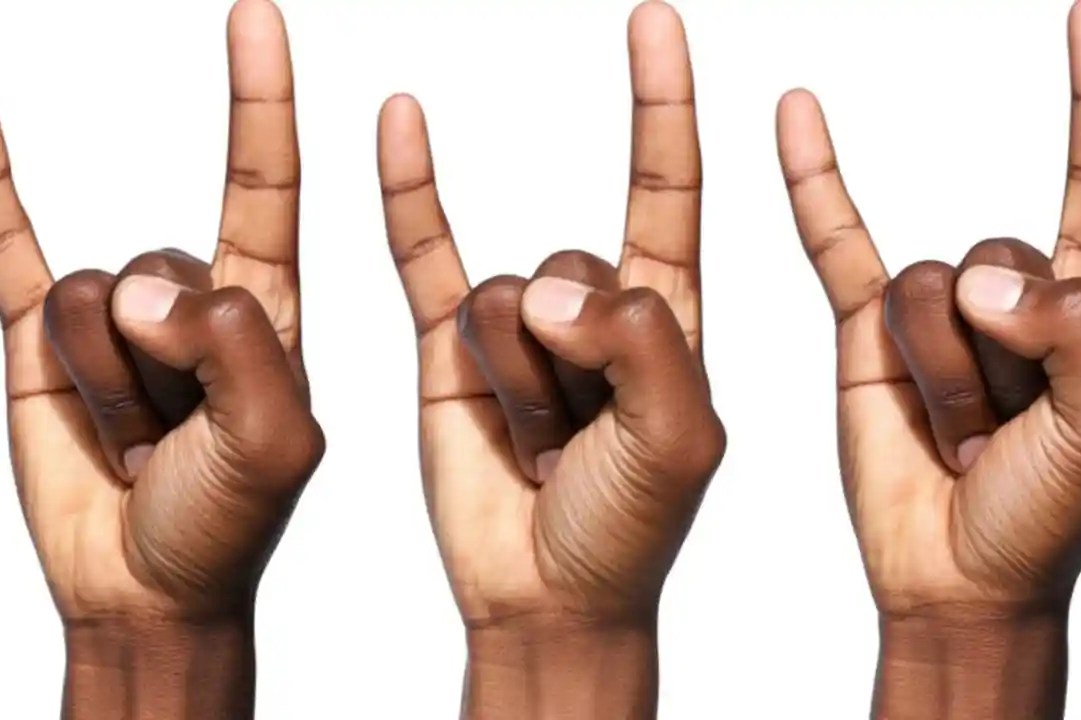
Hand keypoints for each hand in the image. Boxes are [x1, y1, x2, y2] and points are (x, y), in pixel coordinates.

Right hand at [0, 1, 319, 716]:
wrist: (149, 587)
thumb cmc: (226, 520)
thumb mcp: (275, 444)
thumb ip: (239, 350)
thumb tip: (147, 285)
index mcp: (262, 307)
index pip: (265, 182)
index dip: (260, 99)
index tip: (257, 13)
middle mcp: (187, 293)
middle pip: (158, 262)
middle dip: (159, 365)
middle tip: (181, 435)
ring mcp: (111, 313)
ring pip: (86, 294)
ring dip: (104, 388)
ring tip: (137, 442)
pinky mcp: (38, 337)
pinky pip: (7, 246)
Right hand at [377, 2, 723, 715]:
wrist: (545, 599)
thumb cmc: (628, 531)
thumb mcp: (679, 444)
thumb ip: (643, 346)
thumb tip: (549, 282)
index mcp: (665, 315)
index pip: (667, 188)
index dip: (662, 105)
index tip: (654, 19)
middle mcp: (588, 304)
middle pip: (562, 264)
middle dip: (565, 362)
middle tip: (581, 443)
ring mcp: (515, 326)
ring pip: (491, 296)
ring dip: (508, 385)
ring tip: (534, 449)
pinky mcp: (444, 348)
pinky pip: (420, 255)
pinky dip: (409, 191)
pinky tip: (401, 119)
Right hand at [777, 1, 1080, 716]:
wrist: (957, 580)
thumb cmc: (1047, 520)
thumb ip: (1080, 336)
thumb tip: (982, 277)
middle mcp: (1011, 295)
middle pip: (992, 252)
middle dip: (994, 354)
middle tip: (1004, 432)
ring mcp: (934, 312)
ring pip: (917, 282)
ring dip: (934, 372)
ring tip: (956, 435)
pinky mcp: (862, 331)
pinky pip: (835, 244)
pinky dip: (815, 182)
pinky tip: (799, 115)